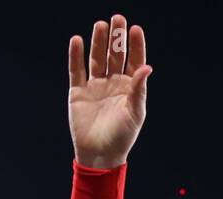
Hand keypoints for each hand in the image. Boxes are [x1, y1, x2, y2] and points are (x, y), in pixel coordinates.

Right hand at [68, 14, 151, 168]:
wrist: (99, 155)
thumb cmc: (122, 136)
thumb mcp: (135, 113)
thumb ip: (139, 89)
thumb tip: (147, 67)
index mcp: (130, 87)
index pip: (134, 61)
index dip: (135, 45)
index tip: (135, 29)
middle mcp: (113, 83)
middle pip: (115, 55)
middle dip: (116, 38)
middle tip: (117, 19)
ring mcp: (95, 86)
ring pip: (97, 59)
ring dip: (98, 42)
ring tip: (100, 25)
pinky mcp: (78, 92)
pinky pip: (76, 70)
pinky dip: (76, 56)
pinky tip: (78, 40)